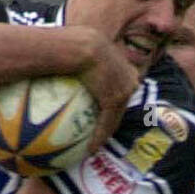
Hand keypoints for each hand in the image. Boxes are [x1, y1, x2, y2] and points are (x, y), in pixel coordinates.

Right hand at [78, 36, 139, 153]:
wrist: (82, 46)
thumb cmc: (76, 44)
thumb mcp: (85, 51)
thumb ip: (83, 63)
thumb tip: (64, 69)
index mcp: (125, 67)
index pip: (121, 90)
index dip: (112, 105)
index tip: (102, 114)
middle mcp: (130, 79)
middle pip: (120, 108)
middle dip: (110, 123)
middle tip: (97, 135)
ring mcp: (124, 90)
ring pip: (115, 119)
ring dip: (104, 135)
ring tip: (93, 146)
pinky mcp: (116, 100)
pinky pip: (107, 124)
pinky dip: (99, 138)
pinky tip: (90, 149)